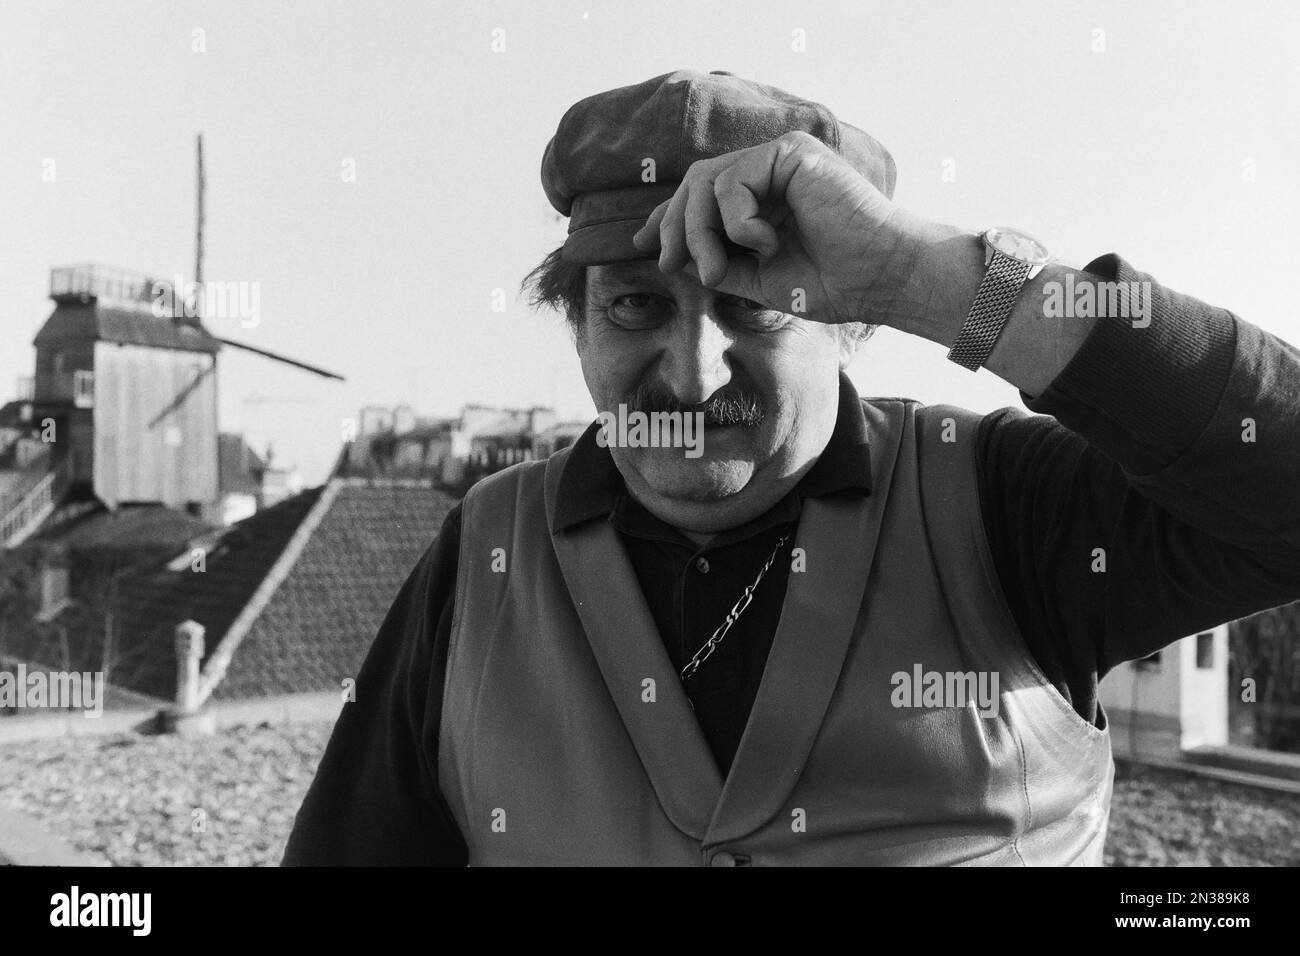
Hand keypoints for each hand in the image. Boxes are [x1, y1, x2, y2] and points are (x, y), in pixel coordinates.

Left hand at [632, 130, 936, 327]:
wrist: (880, 280)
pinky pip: (732, 181)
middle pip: (693, 184)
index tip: (641, 244)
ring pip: (704, 182)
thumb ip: (718, 261)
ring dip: (699, 233)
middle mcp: (770, 171)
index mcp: (763, 197)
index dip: (666, 217)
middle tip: (670, 266)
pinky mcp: (791, 151)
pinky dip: (735, 221)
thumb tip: (673, 252)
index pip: (700, 196)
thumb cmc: (834, 282)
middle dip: (672, 227)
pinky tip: (763, 244)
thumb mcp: (756, 279)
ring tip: (719, 272)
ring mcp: (780, 158)